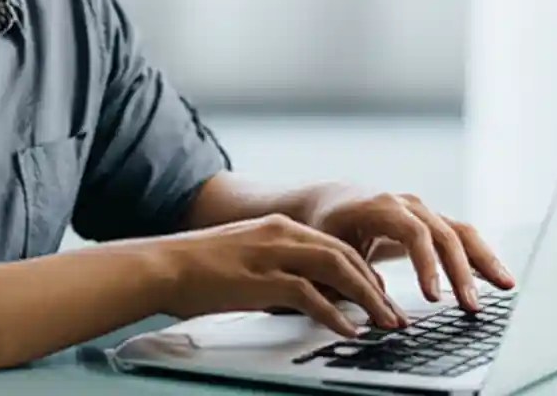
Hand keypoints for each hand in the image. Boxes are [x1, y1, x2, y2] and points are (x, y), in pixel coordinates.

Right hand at [153, 214, 409, 336]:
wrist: (162, 265)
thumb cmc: (197, 269)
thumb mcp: (246, 258)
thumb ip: (276, 268)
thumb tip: (303, 295)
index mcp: (281, 227)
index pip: (336, 246)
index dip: (364, 271)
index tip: (380, 295)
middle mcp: (283, 234)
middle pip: (345, 256)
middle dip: (375, 287)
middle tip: (394, 314)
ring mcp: (274, 255)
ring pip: (337, 271)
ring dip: (367, 299)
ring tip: (384, 323)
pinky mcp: (262, 279)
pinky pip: (310, 296)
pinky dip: (335, 314)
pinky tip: (349, 330)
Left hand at [309, 192, 515, 311]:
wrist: (330, 203)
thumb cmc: (327, 228)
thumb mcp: (331, 251)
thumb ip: (352, 278)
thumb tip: (378, 311)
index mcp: (381, 207)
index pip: (414, 233)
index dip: (427, 264)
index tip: (433, 297)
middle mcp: (408, 205)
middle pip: (444, 234)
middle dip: (461, 272)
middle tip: (471, 306)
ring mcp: (423, 212)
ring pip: (461, 232)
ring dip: (484, 260)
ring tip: (506, 287)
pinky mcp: (432, 223)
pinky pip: (461, 237)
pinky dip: (481, 257)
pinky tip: (498, 278)